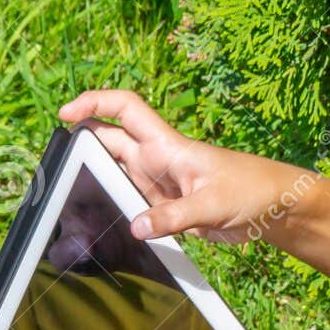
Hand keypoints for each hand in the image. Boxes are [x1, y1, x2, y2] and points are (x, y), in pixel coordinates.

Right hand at [59, 89, 311, 244]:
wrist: (273, 209)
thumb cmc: (250, 191)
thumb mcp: (212, 204)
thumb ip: (174, 217)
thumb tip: (136, 226)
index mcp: (167, 145)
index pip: (125, 109)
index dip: (93, 103)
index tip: (66, 115)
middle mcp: (156, 160)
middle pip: (107, 142)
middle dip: (80, 147)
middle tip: (56, 170)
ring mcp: (157, 184)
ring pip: (113, 174)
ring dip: (93, 182)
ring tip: (68, 200)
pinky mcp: (163, 207)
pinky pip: (129, 203)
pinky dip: (113, 210)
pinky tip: (99, 225)